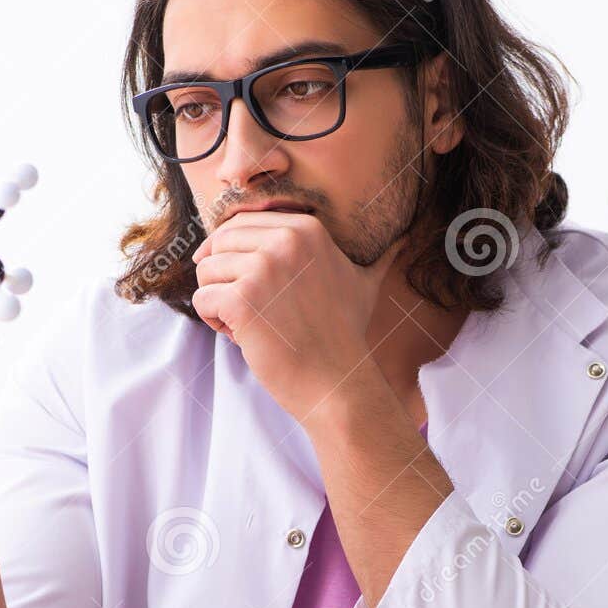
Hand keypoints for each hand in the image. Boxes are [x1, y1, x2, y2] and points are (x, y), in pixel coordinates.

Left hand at [191, 211, 397, 423]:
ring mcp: (263, 269)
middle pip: (218, 244)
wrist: (337, 382)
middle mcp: (285, 240)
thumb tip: (405, 240)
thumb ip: (375, 258)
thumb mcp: (363, 285)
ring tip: (249, 325)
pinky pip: (202, 300)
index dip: (233, 255)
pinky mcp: (242, 299)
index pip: (240, 224)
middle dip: (222, 277)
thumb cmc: (345, 336)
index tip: (245, 283)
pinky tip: (243, 337)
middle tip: (247, 309)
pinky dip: (213, 322)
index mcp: (306, 228)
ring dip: (218, 302)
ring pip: (205, 272)